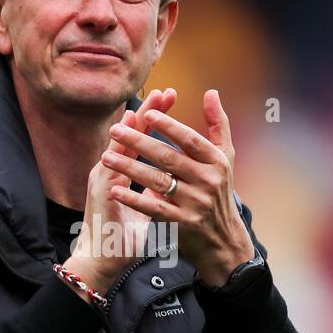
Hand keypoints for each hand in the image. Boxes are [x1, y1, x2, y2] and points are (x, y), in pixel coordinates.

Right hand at [62, 87, 177, 300]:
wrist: (101, 262)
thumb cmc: (122, 239)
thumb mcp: (145, 212)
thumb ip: (156, 197)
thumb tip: (173, 188)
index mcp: (123, 174)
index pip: (142, 141)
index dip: (156, 121)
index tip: (172, 101)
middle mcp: (111, 171)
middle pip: (130, 135)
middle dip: (149, 112)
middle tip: (164, 90)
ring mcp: (104, 178)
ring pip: (118, 143)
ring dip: (134, 122)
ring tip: (148, 102)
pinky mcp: (100, 190)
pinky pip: (110, 162)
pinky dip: (119, 144)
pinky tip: (127, 129)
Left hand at [100, 88, 254, 286]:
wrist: (223, 240)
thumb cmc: (220, 192)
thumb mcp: (225, 158)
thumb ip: (218, 124)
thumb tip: (211, 92)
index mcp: (217, 162)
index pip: (190, 140)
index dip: (169, 125)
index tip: (146, 113)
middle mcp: (208, 182)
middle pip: (169, 158)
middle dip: (139, 141)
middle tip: (115, 129)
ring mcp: (195, 204)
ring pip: (157, 181)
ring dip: (129, 167)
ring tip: (106, 157)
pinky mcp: (182, 224)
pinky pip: (153, 208)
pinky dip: (133, 199)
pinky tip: (115, 189)